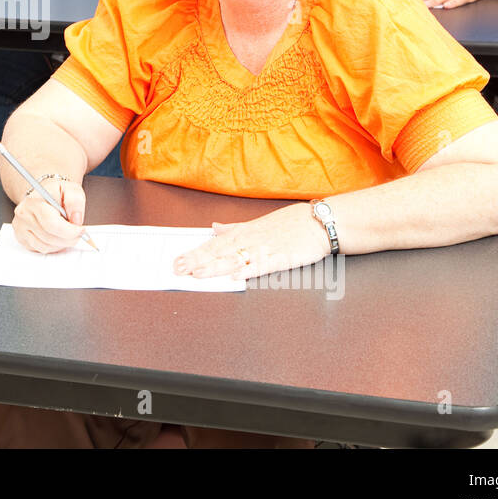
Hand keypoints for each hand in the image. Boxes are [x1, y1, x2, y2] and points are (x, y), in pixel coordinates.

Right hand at [11, 178, 88, 252]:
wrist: (44, 195)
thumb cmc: (56, 193)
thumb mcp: (70, 189)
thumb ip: (75, 201)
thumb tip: (76, 219)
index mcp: (34, 201)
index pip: (51, 223)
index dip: (69, 231)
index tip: (81, 230)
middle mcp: (24, 214)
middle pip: (49, 237)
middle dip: (68, 239)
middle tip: (78, 234)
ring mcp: (20, 227)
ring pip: (45, 246)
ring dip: (62, 244)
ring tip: (68, 234)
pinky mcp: (22, 237)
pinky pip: (41, 249)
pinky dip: (54, 247)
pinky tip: (58, 237)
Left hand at [173, 204, 329, 279]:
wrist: (319, 222)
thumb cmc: (290, 222)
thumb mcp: (258, 222)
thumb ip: (235, 228)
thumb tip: (214, 228)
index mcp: (245, 232)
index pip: (214, 243)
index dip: (196, 252)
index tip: (179, 260)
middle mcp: (251, 240)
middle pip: (220, 251)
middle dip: (198, 260)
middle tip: (178, 268)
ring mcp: (265, 249)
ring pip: (235, 260)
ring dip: (215, 267)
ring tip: (197, 273)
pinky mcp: (281, 258)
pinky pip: (262, 266)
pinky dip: (248, 271)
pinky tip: (234, 277)